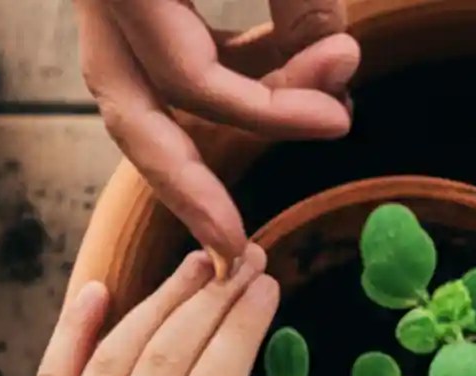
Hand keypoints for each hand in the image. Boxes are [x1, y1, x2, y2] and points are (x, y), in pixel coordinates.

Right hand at [75, 0, 355, 266]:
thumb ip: (303, 0)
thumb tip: (341, 63)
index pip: (189, 80)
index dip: (269, 111)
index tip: (337, 121)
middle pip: (133, 118)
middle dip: (188, 191)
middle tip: (236, 250)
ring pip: (151, 87)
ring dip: (236, 115)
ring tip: (321, 113)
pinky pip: (172, 48)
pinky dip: (231, 72)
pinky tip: (292, 74)